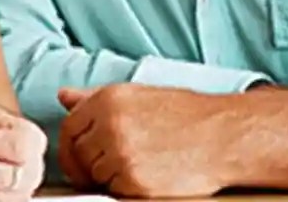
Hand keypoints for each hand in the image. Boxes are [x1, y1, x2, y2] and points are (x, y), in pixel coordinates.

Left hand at [58, 84, 235, 197]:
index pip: (68, 128)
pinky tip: (148, 175)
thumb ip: (94, 98)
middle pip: (78, 155)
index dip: (71, 146)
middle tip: (114, 165)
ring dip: (110, 176)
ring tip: (140, 164)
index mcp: (108, 100)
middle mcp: (110, 124)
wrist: (223, 136)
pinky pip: (115, 191)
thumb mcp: (137, 95)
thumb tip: (64, 96)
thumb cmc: (186, 115)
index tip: (80, 157)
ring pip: (95, 175)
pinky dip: (126, 189)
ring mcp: (121, 154)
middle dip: (91, 164)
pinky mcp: (135, 181)